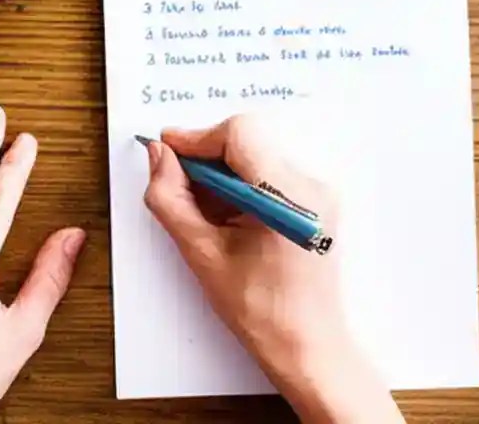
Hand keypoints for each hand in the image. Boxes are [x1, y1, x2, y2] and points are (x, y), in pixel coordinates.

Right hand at [143, 115, 403, 423]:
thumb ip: (171, 198)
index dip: (196, 137)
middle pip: (249, 138)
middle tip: (182, 186)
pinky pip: (272, 169)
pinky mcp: (317, 199)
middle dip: (208, 155)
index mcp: (288, 198)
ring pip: (259, 151)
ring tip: (210, 212)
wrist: (307, 344)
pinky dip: (243, 182)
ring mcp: (319, 191)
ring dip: (224, 170)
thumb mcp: (202, 254)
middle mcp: (312, 186)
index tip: (168, 150)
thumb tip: (159, 156)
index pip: (239, 133)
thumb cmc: (262, 311)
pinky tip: (231, 216)